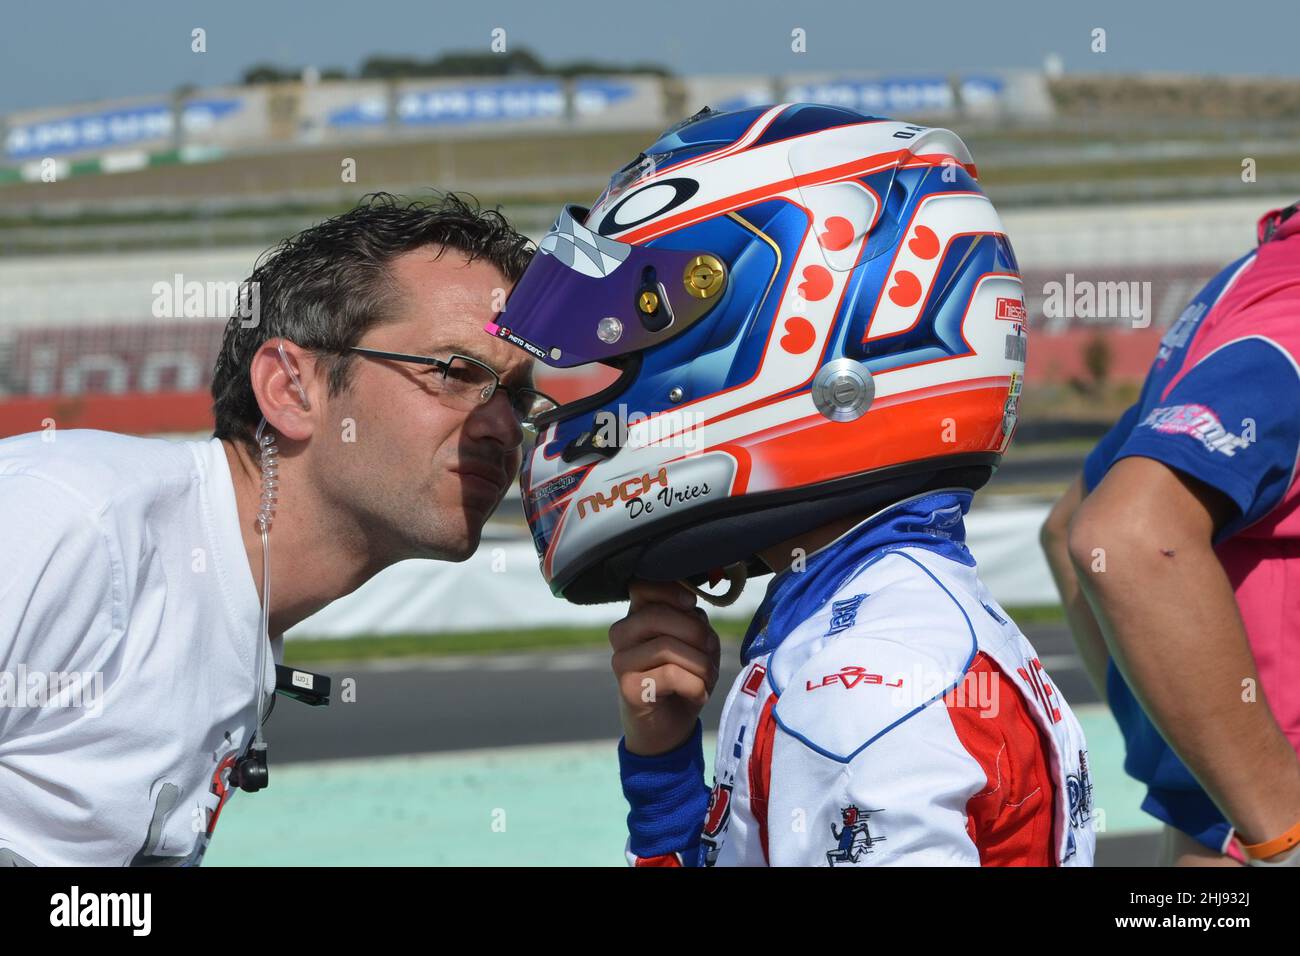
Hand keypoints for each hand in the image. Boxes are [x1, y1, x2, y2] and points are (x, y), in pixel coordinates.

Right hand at [610, 579, 721, 756]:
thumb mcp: (692, 643)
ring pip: (667, 646)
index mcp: (636, 617)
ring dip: (701, 664)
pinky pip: (671, 675)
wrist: (667, 728)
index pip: (642, 587)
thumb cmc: (682, 679)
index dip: (670, 591)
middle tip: (711, 652)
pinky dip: (697, 686)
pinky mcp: (629, 688)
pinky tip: (699, 694)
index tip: (691, 605)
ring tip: (707, 677)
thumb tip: (693, 611)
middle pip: (658, 615)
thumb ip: (691, 621)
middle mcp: (622, 635)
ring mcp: (621, 662)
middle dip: (696, 632)